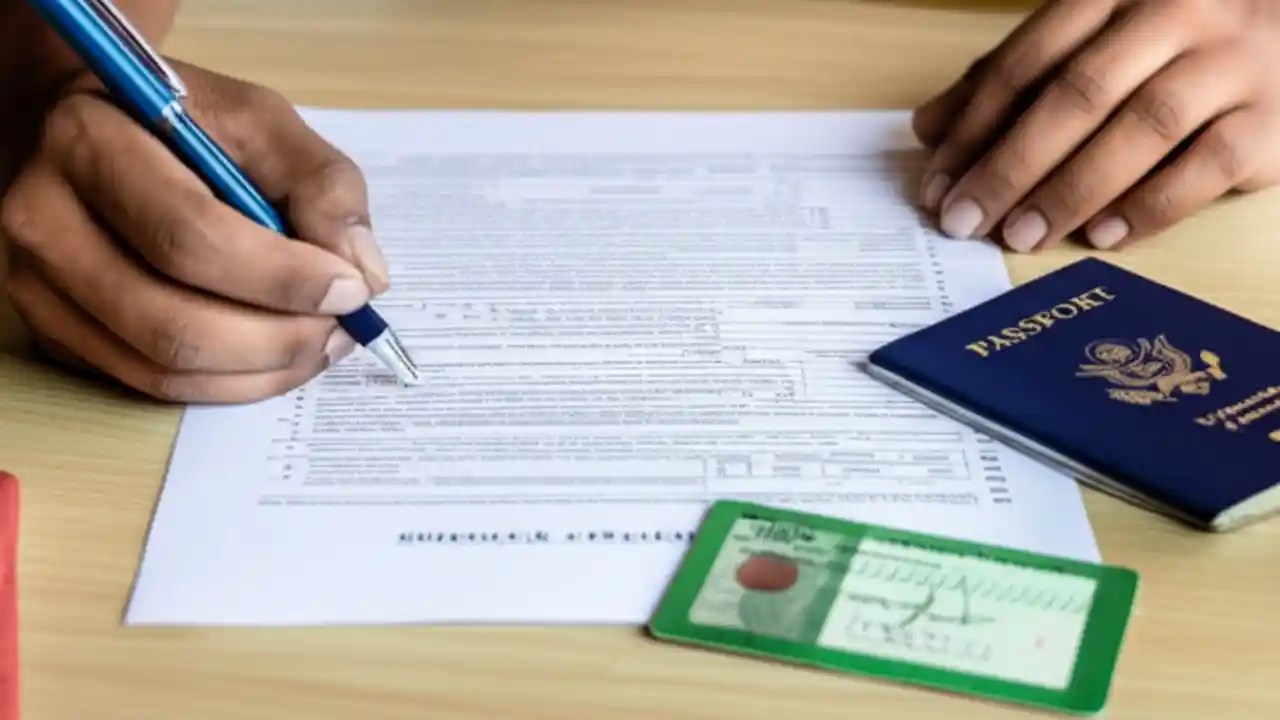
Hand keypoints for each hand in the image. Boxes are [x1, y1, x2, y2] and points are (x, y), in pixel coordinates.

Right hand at [1, 60, 388, 402]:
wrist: (90, 132)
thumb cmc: (182, 125)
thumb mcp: (259, 121)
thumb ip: (322, 184)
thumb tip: (362, 272)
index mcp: (90, 142)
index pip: (189, 236)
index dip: (281, 277)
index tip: (351, 289)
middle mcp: (43, 219)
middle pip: (172, 322)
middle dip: (278, 339)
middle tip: (342, 328)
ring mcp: (38, 286)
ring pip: (163, 367)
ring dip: (262, 371)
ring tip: (321, 343)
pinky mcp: (55, 331)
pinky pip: (151, 384)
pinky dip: (230, 383)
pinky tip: (276, 356)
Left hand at [911, 0, 1279, 252]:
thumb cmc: (1167, 47)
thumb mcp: (1085, 45)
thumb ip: (1010, 81)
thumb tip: (928, 128)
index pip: (1029, 60)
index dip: (974, 127)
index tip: (938, 184)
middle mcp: (1177, 13)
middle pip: (1078, 93)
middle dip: (1012, 165)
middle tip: (966, 220)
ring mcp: (1232, 62)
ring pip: (1143, 127)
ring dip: (1071, 190)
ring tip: (1022, 235)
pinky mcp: (1272, 118)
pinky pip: (1209, 165)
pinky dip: (1149, 205)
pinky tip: (1101, 236)